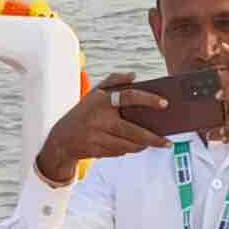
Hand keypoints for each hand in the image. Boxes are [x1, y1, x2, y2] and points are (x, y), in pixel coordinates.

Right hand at [35, 74, 170, 182]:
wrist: (61, 139)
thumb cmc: (83, 113)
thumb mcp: (94, 93)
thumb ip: (113, 80)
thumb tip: (134, 76)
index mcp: (101, 100)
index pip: (129, 96)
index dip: (148, 99)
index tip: (165, 104)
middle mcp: (99, 118)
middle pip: (132, 130)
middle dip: (153, 138)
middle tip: (167, 142)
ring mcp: (96, 136)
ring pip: (127, 145)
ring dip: (143, 146)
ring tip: (156, 143)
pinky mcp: (96, 150)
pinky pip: (119, 152)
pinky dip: (129, 150)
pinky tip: (138, 147)